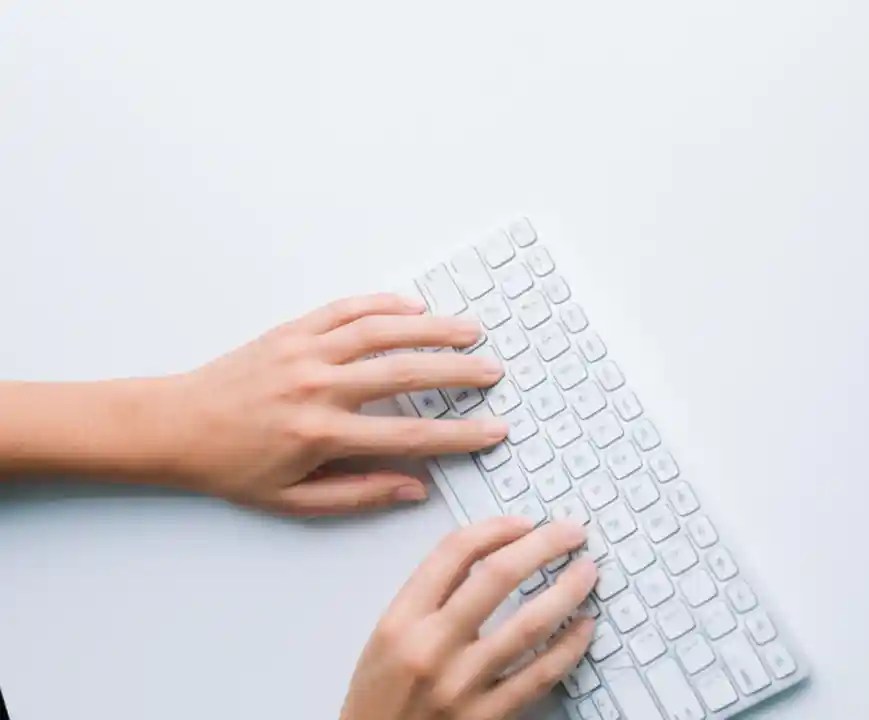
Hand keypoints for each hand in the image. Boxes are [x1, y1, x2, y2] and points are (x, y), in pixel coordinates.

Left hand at [164, 293, 507, 515]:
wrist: (174, 426)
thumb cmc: (233, 467)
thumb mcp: (293, 501)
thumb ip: (358, 495)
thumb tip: (416, 488)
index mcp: (322, 435)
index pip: (408, 437)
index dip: (458, 435)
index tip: (493, 431)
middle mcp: (318, 387)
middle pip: (405, 375)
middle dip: (458, 373)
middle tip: (494, 372)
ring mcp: (305, 352)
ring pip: (381, 332)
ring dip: (431, 329)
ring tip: (470, 330)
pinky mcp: (292, 331)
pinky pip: (345, 310)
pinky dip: (382, 305)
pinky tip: (413, 306)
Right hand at [342, 518, 596, 719]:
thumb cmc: (381, 695)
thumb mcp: (388, 636)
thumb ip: (430, 595)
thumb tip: (488, 551)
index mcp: (402, 621)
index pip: (454, 553)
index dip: (497, 528)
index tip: (524, 523)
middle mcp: (432, 648)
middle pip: (498, 577)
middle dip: (544, 545)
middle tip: (572, 533)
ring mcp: (462, 686)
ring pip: (530, 624)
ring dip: (568, 591)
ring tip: (587, 572)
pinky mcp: (487, 717)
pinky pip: (540, 675)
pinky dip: (569, 646)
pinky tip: (584, 627)